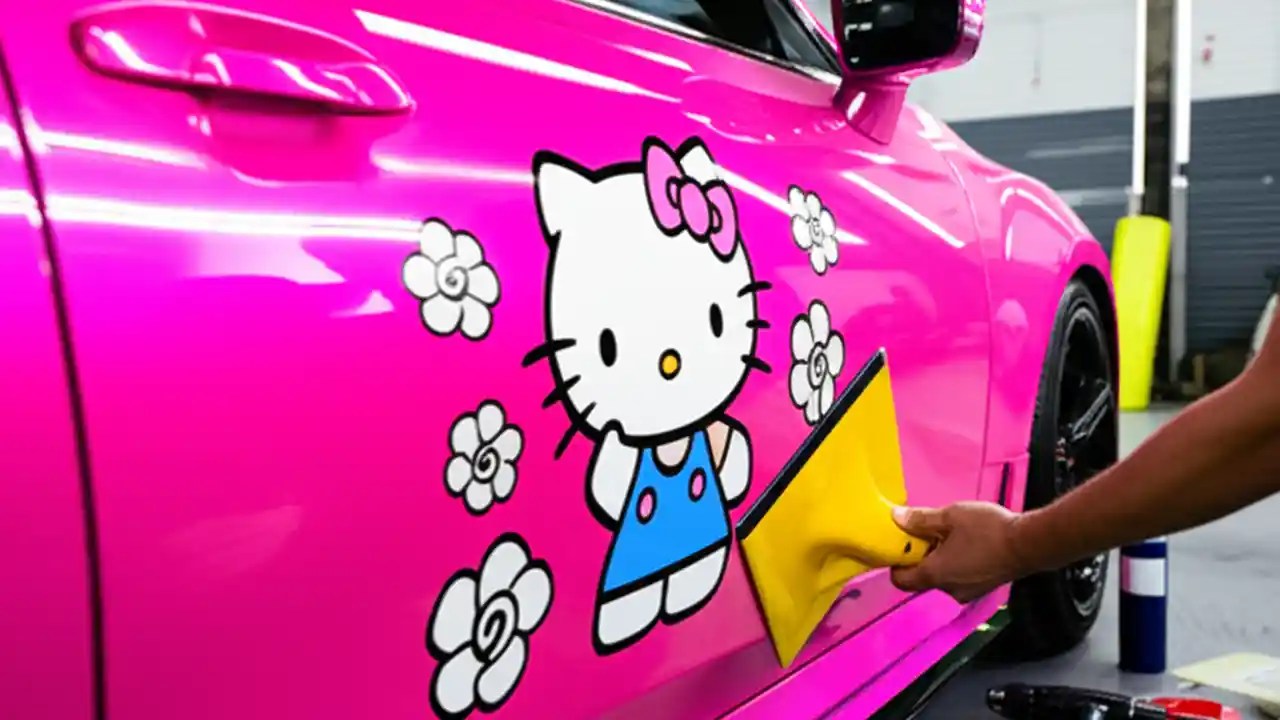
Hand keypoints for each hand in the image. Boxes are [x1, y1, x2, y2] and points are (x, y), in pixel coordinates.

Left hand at [889, 502, 1028, 602]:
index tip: (901, 543)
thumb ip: (921, 519)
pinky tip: (968, 544)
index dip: (896, 561)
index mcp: (935, 575)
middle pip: (921, 577)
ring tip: (952, 535)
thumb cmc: (988, 530)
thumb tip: (896, 517)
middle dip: (920, 556)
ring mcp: (967, 592)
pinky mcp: (982, 588)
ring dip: (940, 559)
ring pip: (941, 577)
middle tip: (929, 532)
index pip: (900, 579)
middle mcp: (948, 590)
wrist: (1029, 544)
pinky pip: (958, 578)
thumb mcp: (950, 517)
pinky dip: (956, 564)